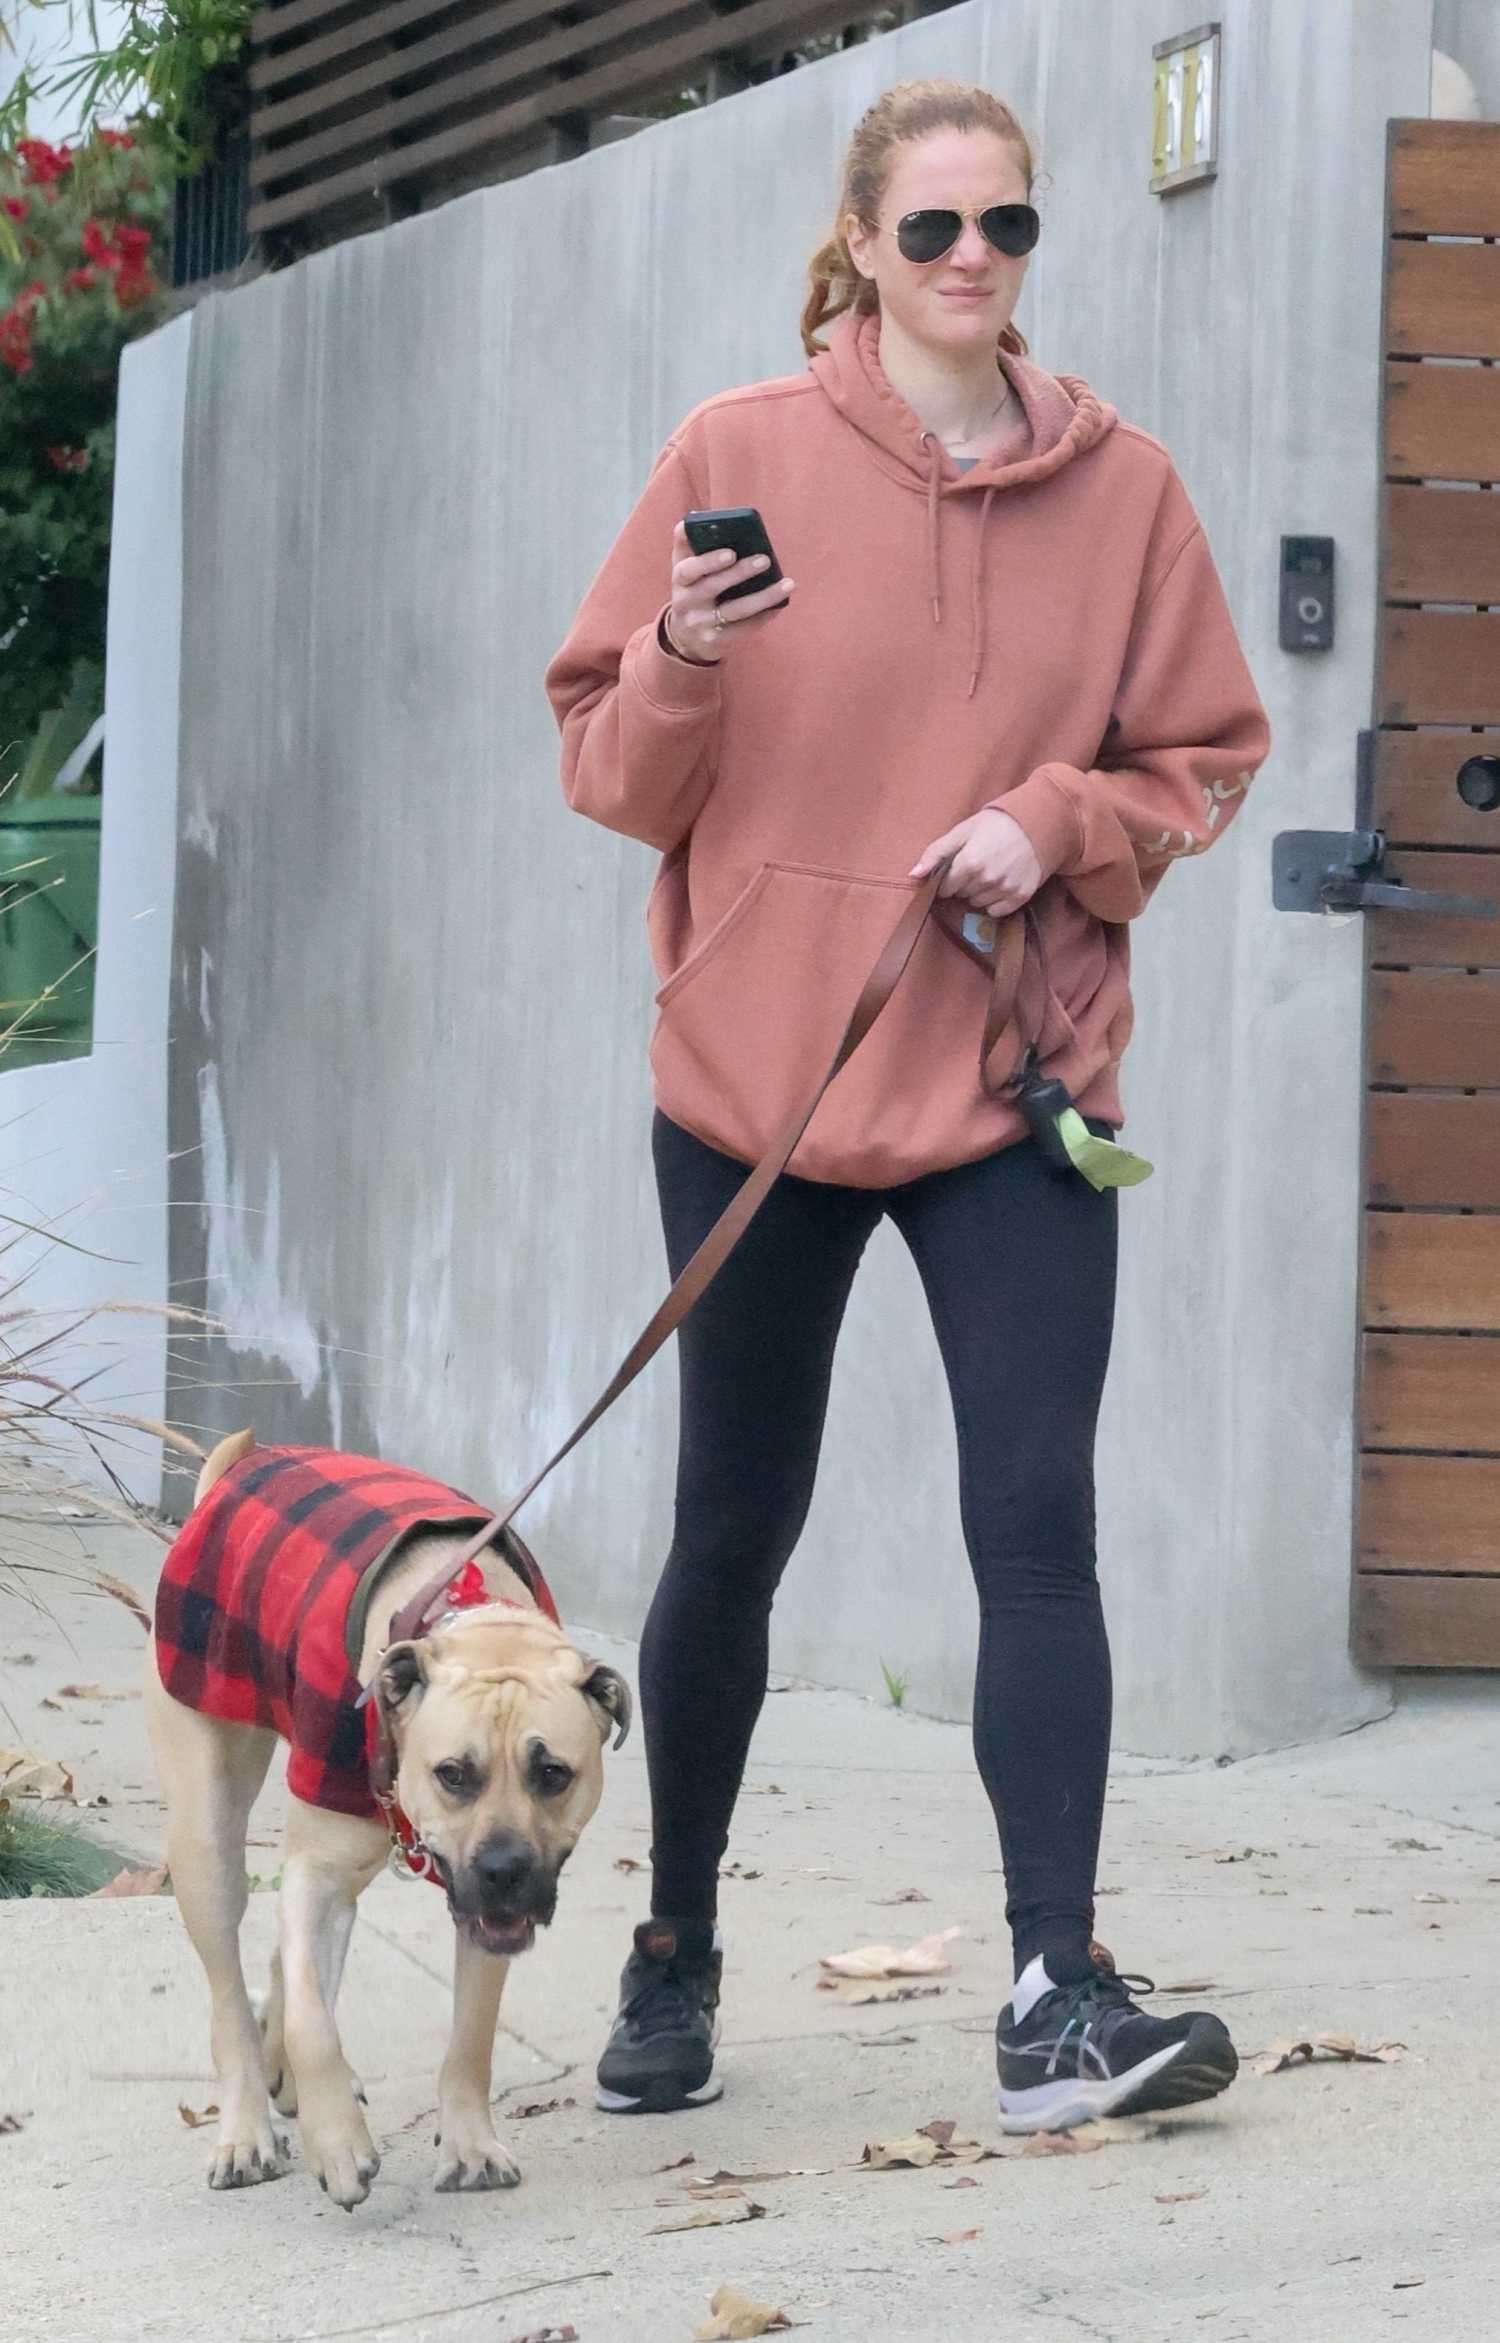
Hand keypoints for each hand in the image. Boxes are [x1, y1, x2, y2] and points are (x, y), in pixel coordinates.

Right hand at [664, 520, 794, 664]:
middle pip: (712, 587)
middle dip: (740, 573)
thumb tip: (699, 518)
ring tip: (787, 584)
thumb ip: (689, 544)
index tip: (730, 552)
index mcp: (680, 579)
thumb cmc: (692, 590)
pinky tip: (780, 604)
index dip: (708, 561)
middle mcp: (686, 602)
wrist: (684, 637)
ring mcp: (701, 624)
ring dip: (763, 597)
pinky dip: (764, 616)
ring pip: (735, 610)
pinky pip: (744, 628)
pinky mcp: (716, 641)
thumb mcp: (685, 569)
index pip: (687, 569)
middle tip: (765, 559)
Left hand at [910, 808, 1042, 917]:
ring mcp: (1005, 889)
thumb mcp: (961, 831)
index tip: (957, 868)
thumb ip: (935, 853)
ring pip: (977, 904)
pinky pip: (996, 911)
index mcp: (969, 863)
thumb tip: (913, 876)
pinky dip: (995, 902)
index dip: (948, 879)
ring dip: (978, 893)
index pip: (945, 888)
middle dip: (963, 884)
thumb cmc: (994, 824)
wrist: (1036, 823)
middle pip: (961, 896)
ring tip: (989, 872)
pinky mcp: (1020, 896)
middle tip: (976, 866)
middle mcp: (987, 879)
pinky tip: (1000, 883)